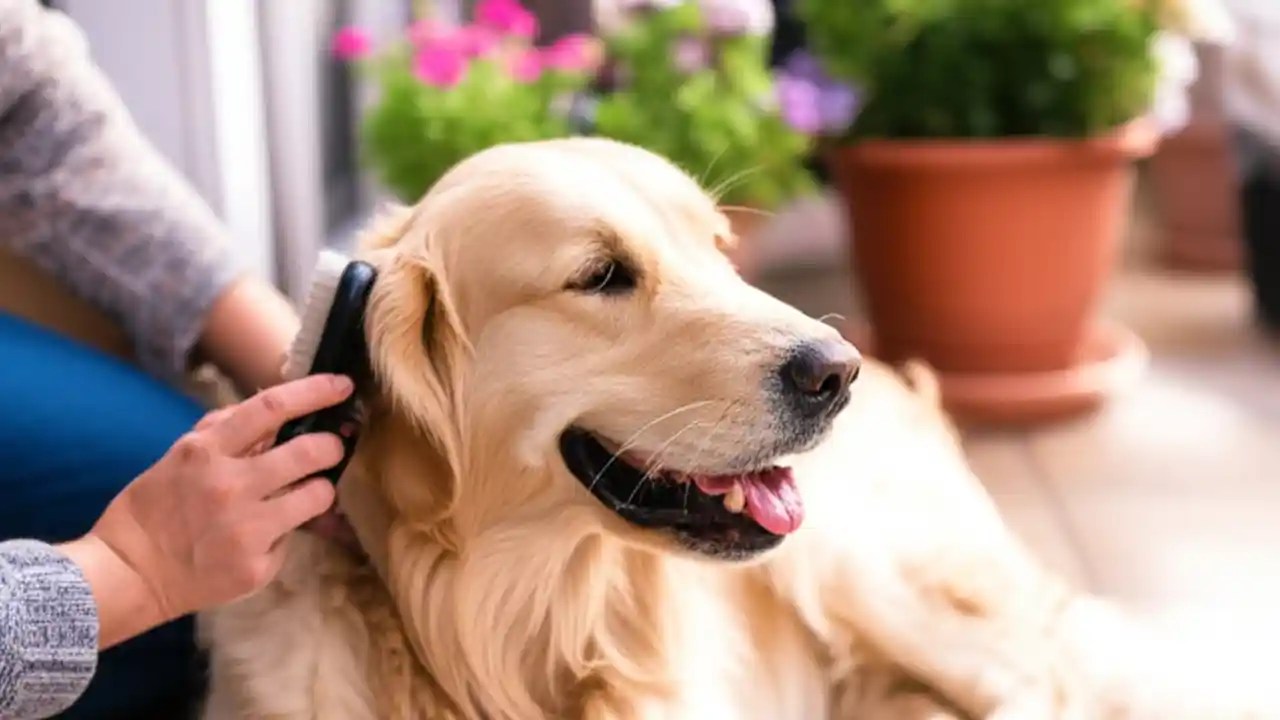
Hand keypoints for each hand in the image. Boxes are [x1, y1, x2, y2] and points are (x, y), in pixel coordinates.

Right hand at [62, 374, 353, 647]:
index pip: (271, 408)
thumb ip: (226, 431)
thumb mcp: (181, 457)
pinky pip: (293, 538)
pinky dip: (284, 533)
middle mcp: (229, 487)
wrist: (130, 574)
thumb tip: (274, 409)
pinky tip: (261, 538)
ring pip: (318, 496)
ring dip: (319, 490)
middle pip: (309, 452)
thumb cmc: (156, 509)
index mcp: (206, 452)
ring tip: (303, 495)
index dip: (314, 391)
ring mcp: (245, 529)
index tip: (342, 385)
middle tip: (332, 448)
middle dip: (332, 446)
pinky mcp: (256, 566)